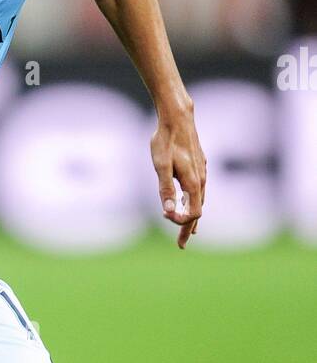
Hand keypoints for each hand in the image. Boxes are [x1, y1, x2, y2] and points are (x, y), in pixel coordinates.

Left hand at [151, 102, 206, 249]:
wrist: (178, 116)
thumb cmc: (166, 140)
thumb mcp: (161, 165)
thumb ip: (165, 188)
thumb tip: (167, 211)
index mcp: (194, 183)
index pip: (193, 213)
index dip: (180, 221)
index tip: (165, 216)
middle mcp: (201, 180)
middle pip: (198, 211)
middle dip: (188, 228)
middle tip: (181, 245)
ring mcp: (202, 172)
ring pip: (199, 200)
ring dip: (192, 217)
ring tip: (188, 230)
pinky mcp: (199, 165)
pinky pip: (199, 190)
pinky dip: (194, 202)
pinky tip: (188, 202)